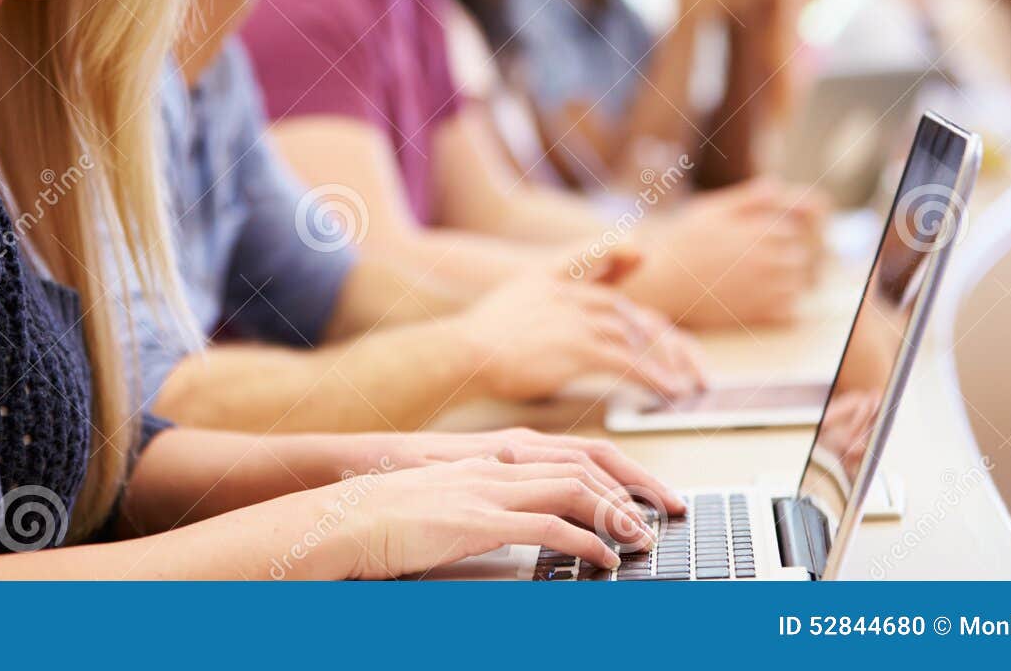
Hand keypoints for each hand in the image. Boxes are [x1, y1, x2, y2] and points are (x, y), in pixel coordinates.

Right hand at [297, 456, 663, 578]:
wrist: (343, 514)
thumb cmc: (387, 512)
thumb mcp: (448, 498)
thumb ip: (486, 501)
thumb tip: (516, 521)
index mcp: (495, 457)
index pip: (574, 452)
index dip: (619, 470)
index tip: (648, 493)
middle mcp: (499, 464)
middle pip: (587, 463)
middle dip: (634, 487)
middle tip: (667, 511)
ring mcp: (490, 490)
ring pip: (575, 490)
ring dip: (618, 515)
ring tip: (642, 539)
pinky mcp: (477, 521)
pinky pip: (548, 526)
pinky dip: (585, 542)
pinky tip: (603, 559)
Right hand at [452, 275, 708, 400]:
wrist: (461, 352)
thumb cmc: (474, 342)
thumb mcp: (505, 306)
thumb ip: (532, 310)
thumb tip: (545, 330)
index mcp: (548, 278)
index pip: (593, 261)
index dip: (619, 258)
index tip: (639, 257)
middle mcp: (568, 293)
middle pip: (627, 311)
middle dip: (661, 338)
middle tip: (686, 361)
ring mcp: (575, 317)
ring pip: (634, 335)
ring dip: (665, 361)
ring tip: (685, 383)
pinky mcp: (579, 347)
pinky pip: (628, 361)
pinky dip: (654, 377)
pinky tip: (668, 392)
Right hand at [624, 178, 826, 327]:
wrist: (660, 283)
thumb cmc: (682, 245)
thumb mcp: (710, 212)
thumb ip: (747, 199)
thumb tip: (777, 186)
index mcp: (754, 232)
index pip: (791, 230)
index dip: (781, 235)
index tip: (765, 240)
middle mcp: (763, 259)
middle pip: (798, 257)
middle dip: (788, 258)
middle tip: (768, 262)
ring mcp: (761, 288)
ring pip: (797, 284)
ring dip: (789, 281)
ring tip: (765, 282)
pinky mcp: (754, 313)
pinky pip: (789, 311)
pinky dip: (785, 306)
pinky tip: (763, 301)